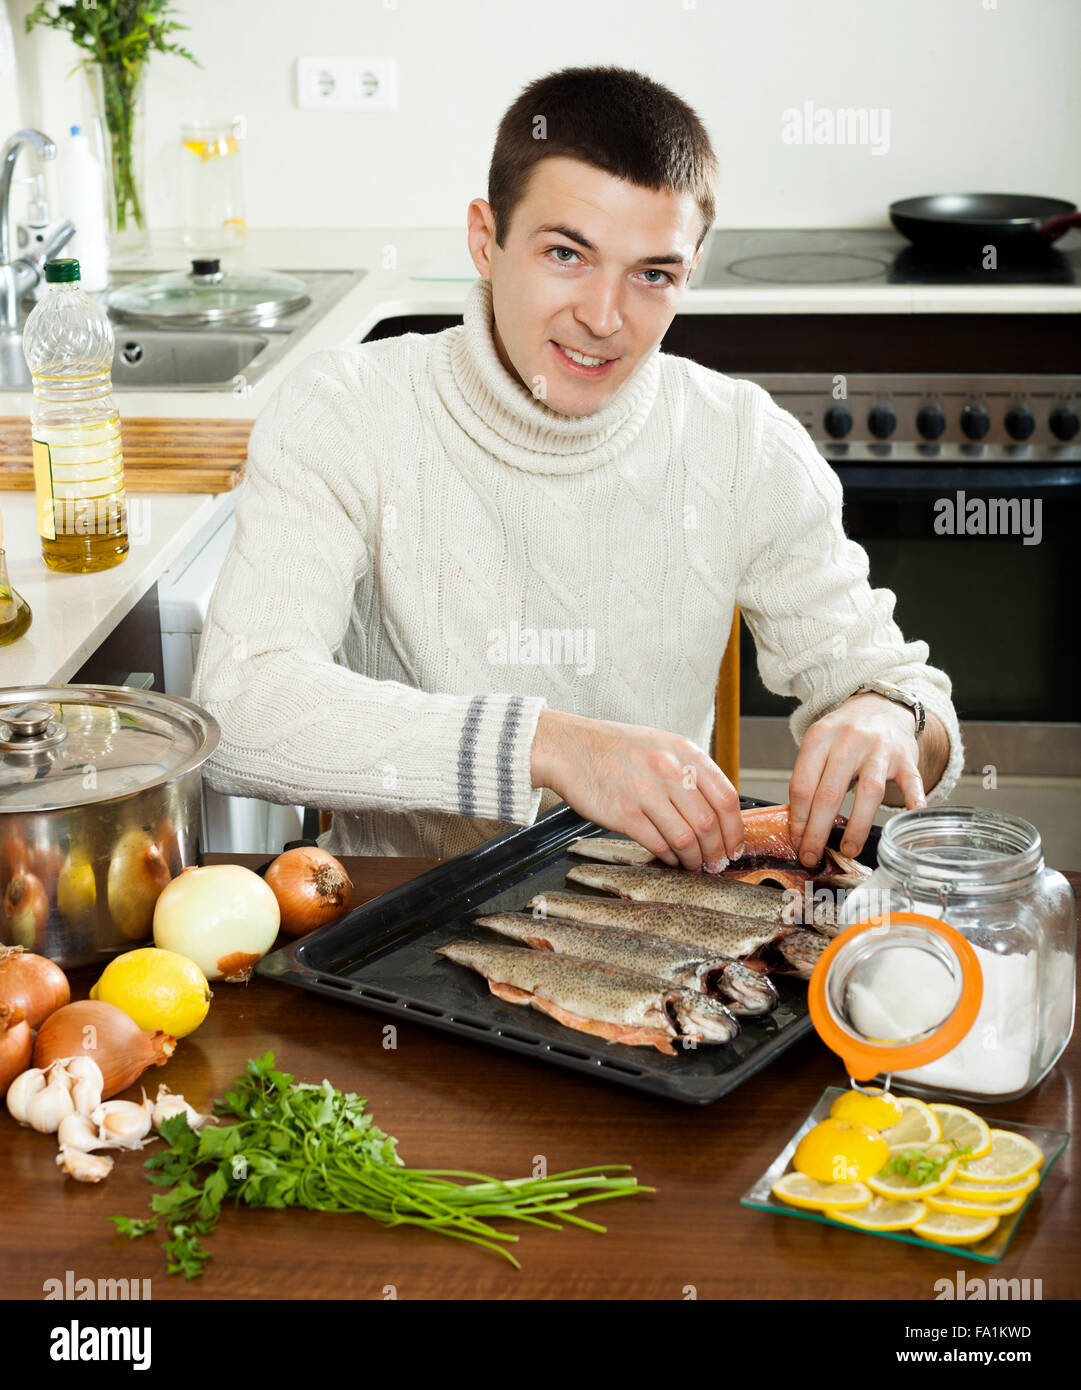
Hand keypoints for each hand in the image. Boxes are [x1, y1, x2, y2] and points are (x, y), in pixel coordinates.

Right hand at [530, 708, 743, 870]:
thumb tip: (717, 809)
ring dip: (695, 859)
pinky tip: (671, 859)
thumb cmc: (616, 749)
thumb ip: (690, 771)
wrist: (570, 747)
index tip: (734, 846)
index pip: (726, 798)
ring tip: (694, 865)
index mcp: (684, 752)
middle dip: (717, 851)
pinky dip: (670, 858)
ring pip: (687, 838)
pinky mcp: (625, 814)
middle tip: (716, 863)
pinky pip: (658, 844)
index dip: (735, 829)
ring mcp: (646, 792)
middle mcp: (669, 770)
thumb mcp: (662, 745)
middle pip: (709, 823)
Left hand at [789, 694, 926, 865]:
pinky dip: (912, 801)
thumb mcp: (819, 744)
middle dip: (817, 831)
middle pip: (829, 793)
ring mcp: (879, 748)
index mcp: (820, 737)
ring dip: (857, 826)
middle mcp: (848, 740)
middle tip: (812, 855)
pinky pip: (911, 781)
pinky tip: (905, 821)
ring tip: (848, 849)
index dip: (798, 817)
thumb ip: (810, 776)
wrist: (881, 706)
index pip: (803, 784)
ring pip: (868, 792)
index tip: (796, 839)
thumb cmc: (845, 733)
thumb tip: (799, 824)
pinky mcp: (905, 757)